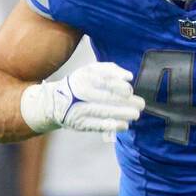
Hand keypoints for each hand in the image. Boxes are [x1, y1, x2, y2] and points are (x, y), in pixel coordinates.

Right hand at [20, 61, 144, 134]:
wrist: (55, 102)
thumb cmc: (80, 83)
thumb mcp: (90, 70)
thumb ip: (111, 70)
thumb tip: (128, 77)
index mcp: (85, 77)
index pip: (105, 81)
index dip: (119, 86)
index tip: (130, 90)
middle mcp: (81, 92)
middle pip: (106, 97)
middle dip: (126, 102)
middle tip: (140, 104)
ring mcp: (79, 109)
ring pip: (103, 111)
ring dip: (122, 114)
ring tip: (135, 115)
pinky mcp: (80, 124)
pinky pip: (98, 125)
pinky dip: (112, 125)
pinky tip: (124, 125)